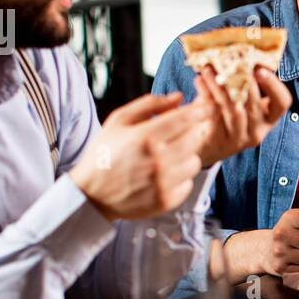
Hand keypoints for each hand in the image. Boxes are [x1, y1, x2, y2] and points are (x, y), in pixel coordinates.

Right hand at [69, 92, 203, 220]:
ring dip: (186, 157)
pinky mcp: (167, 201)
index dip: (200, 111)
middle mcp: (158, 160)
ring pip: (195, 162)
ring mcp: (164, 183)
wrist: (92, 194)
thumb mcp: (118, 121)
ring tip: (167, 157)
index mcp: (145, 137)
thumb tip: (179, 97)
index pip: (185, 119)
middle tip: (176, 136)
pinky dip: (180, 178)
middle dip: (190, 134)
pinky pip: (189, 183)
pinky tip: (164, 175)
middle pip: (195, 139)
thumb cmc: (104, 153)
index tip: (206, 108)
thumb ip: (149, 105)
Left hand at [186, 66, 290, 167]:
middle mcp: (259, 130)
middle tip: (229, 60)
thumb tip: (234, 47)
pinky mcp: (221, 142)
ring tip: (208, 68)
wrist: (203, 145)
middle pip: (255, 104)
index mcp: (269, 117)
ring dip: (220, 86)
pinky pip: (215, 116)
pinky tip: (199, 81)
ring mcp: (241, 138)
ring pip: (234, 109)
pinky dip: (207, 96)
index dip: (273, 86)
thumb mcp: (237, 98)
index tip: (259, 69)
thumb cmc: (223, 115)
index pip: (282, 103)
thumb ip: (241, 80)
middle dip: (242, 80)